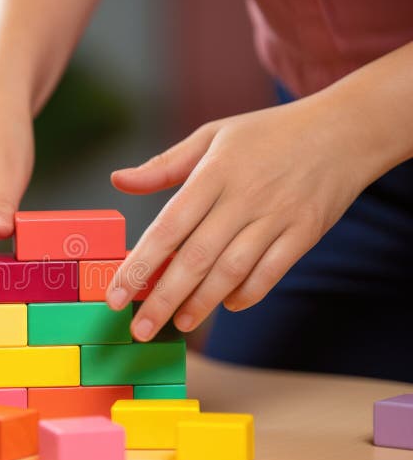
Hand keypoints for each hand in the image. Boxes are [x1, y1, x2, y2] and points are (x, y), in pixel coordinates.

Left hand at [106, 97, 381, 340]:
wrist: (344, 130)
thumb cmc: (267, 134)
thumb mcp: (212, 136)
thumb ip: (164, 165)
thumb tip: (118, 180)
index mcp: (213, 173)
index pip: (168, 227)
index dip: (140, 265)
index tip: (116, 295)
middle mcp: (243, 197)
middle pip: (195, 258)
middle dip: (163, 299)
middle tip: (140, 329)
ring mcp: (276, 217)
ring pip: (231, 270)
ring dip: (202, 303)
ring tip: (179, 324)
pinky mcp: (304, 232)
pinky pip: (271, 272)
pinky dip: (247, 293)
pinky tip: (226, 304)